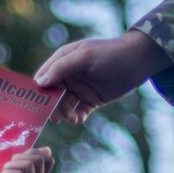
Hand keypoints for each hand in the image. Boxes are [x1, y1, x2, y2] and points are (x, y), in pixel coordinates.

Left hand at [0, 146, 54, 172]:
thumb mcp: (14, 169)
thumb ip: (28, 160)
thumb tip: (47, 150)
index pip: (48, 161)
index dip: (35, 153)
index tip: (21, 158)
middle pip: (38, 160)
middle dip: (19, 158)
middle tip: (8, 169)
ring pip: (27, 166)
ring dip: (9, 167)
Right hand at [34, 30, 170, 124]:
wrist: (138, 62)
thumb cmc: (110, 54)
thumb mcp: (84, 57)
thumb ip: (62, 68)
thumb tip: (40, 82)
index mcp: (64, 60)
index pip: (44, 76)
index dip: (39, 89)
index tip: (35, 104)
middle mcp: (69, 75)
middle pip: (52, 94)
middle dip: (52, 106)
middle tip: (54, 118)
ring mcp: (80, 88)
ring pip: (65, 105)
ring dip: (65, 113)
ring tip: (73, 118)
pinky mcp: (91, 99)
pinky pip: (79, 111)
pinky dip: (77, 116)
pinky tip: (80, 118)